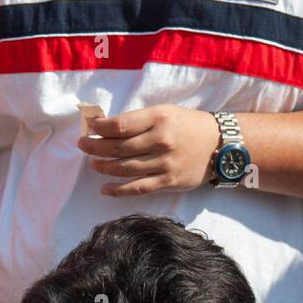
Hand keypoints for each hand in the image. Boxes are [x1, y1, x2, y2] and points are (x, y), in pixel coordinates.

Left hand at [78, 106, 219, 195]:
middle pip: (118, 147)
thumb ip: (141, 120)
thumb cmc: (189, 126)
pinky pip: (138, 188)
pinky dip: (119, 190)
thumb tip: (108, 127)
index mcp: (159, 118)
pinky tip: (105, 189)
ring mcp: (164, 163)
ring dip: (104, 167)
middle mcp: (160, 140)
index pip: (121, 124)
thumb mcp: (166, 112)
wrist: (220, 144)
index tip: (90, 128)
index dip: (101, 128)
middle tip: (83, 146)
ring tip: (93, 164)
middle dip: (96, 147)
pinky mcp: (168, 181)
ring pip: (125, 168)